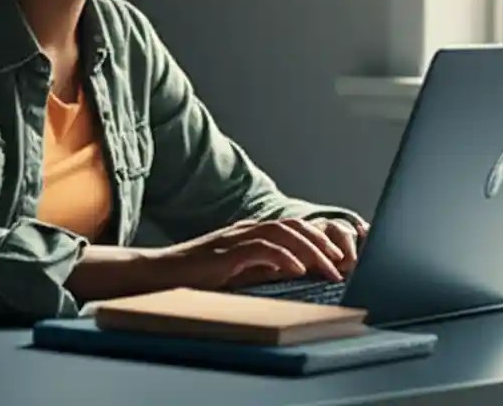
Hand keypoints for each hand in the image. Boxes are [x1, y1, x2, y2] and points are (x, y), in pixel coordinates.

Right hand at [162, 218, 359, 290]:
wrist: (161, 273)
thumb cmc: (198, 276)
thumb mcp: (239, 271)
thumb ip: (265, 267)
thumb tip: (297, 272)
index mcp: (252, 232)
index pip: (293, 228)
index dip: (318, 240)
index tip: (338, 260)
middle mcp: (247, 229)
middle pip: (294, 227)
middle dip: (321, 244)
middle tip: (341, 265)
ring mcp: (237, 237)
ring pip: (284, 233)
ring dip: (310, 251)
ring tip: (327, 268)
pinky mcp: (227, 251)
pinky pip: (262, 248)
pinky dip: (284, 257)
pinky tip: (298, 270)